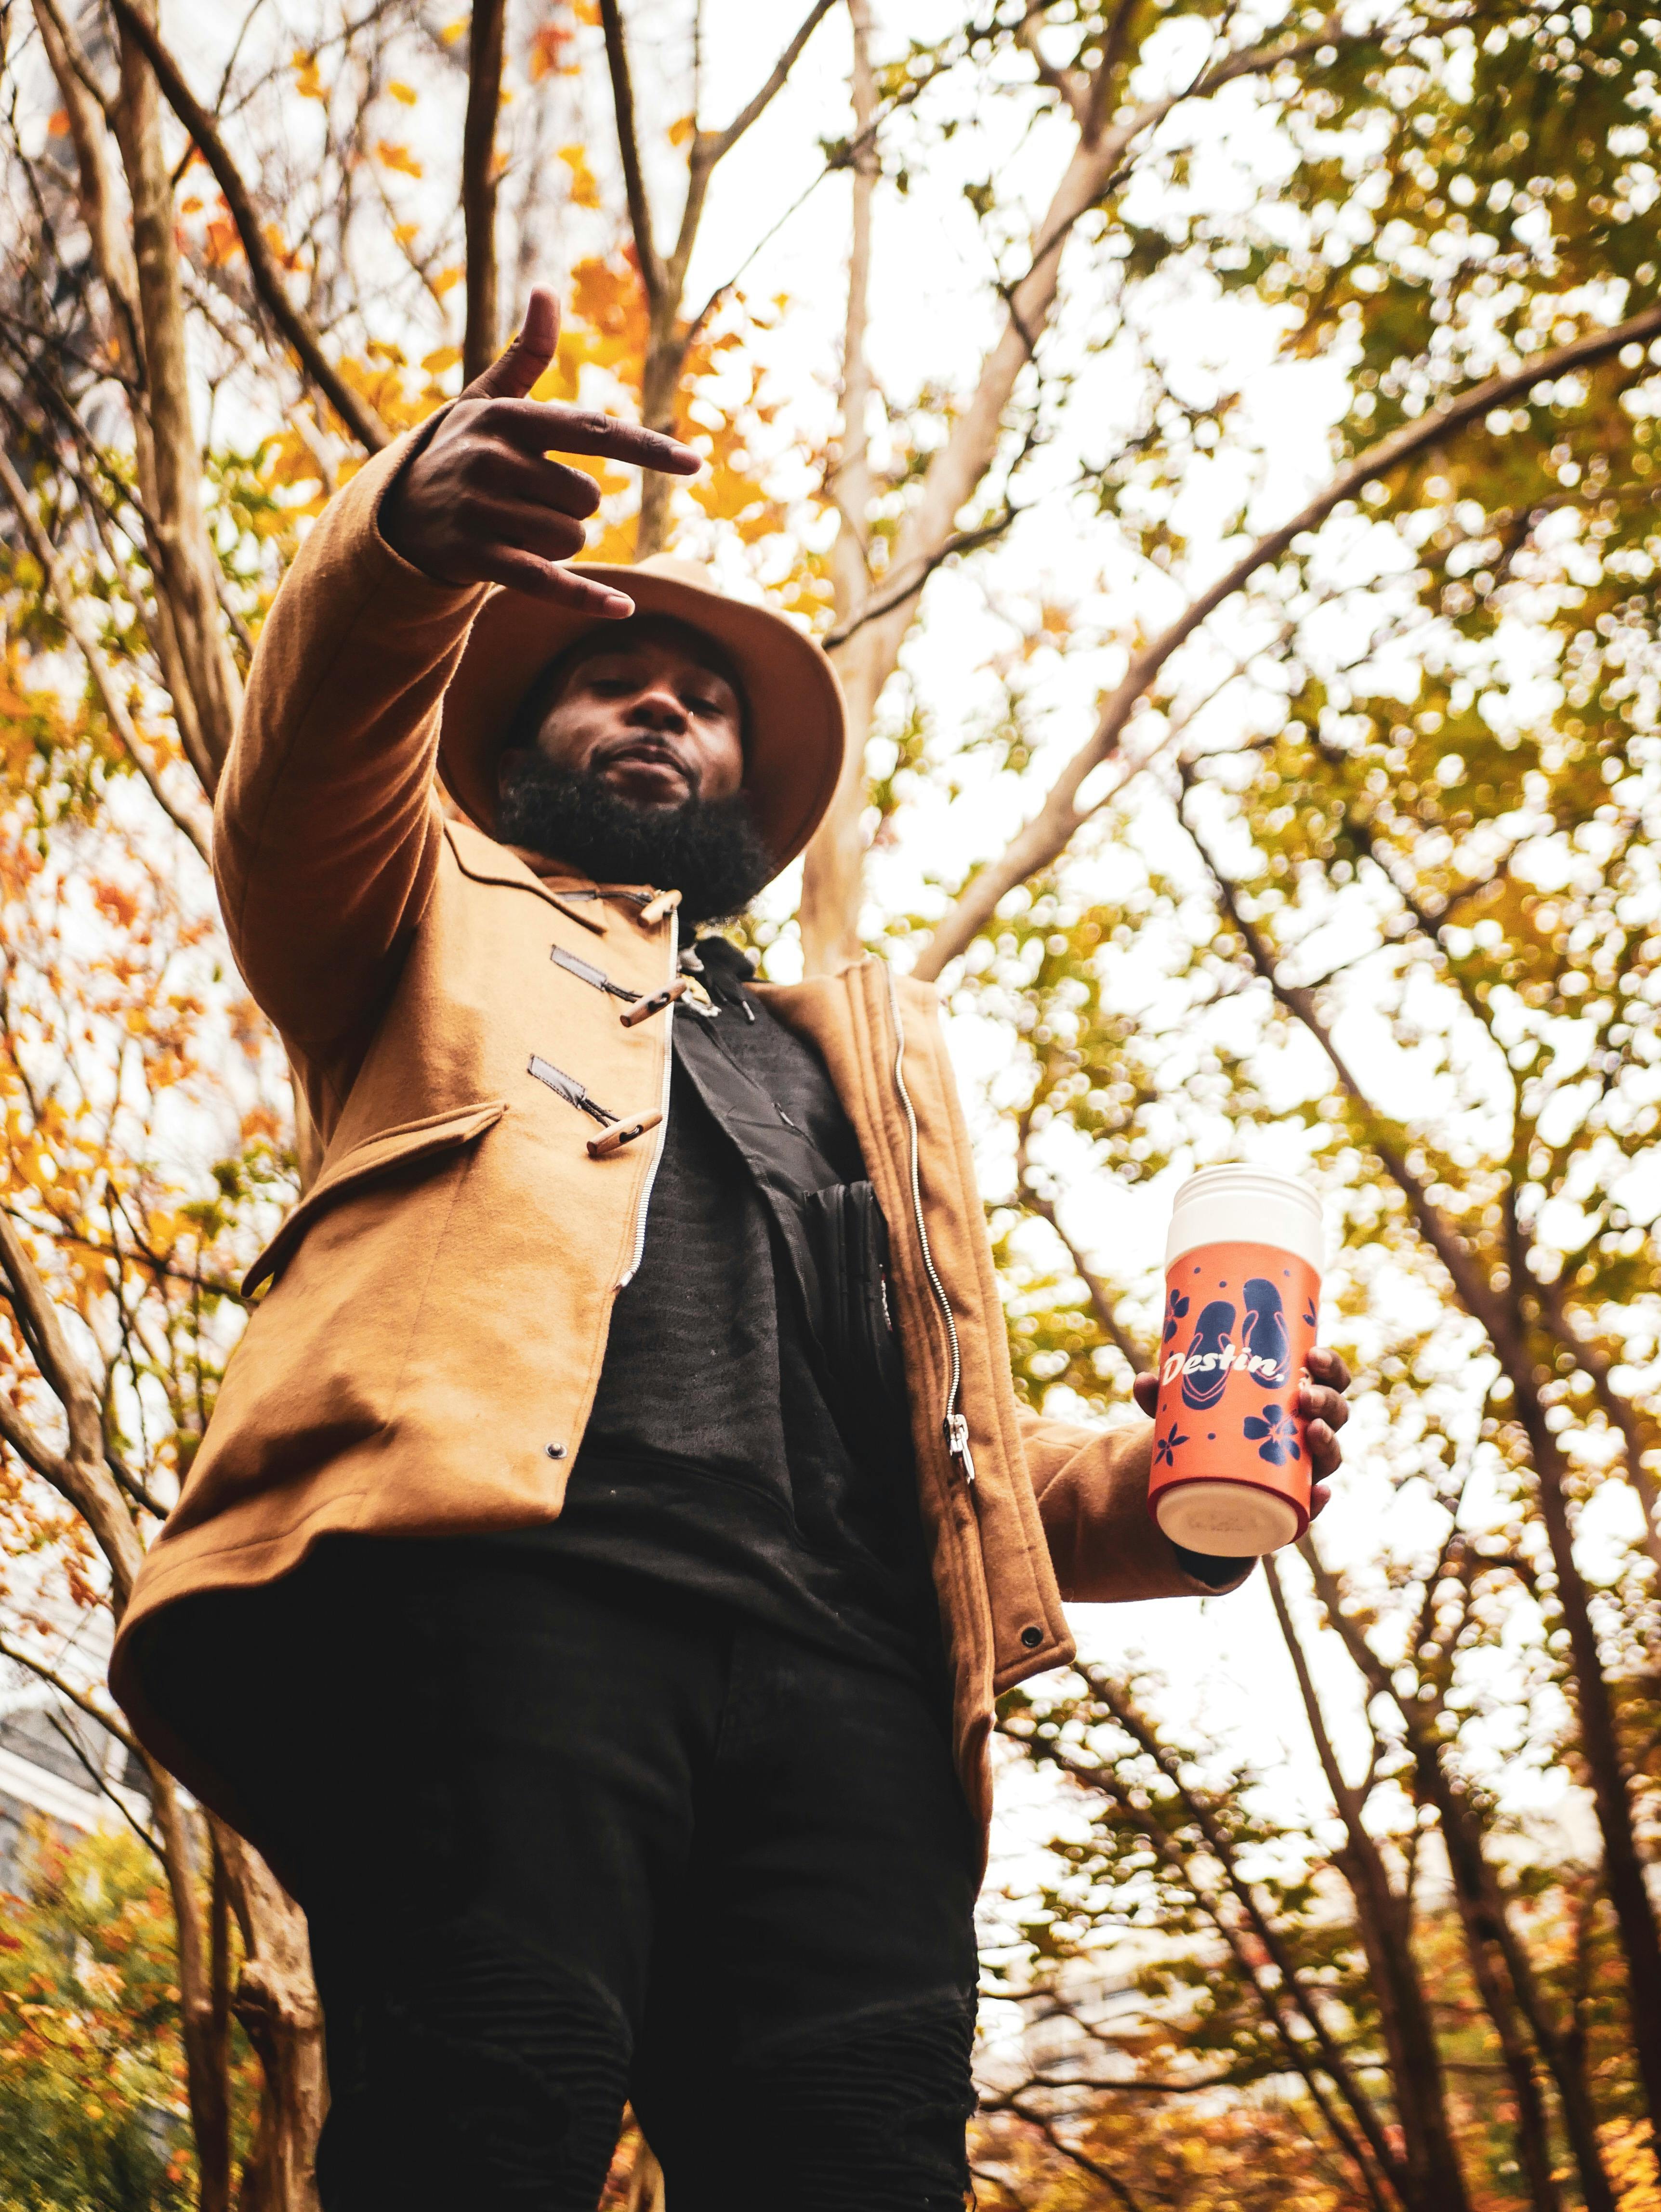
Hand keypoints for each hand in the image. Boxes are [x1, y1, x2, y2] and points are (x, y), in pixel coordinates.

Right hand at [379, 285, 700, 618]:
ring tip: (518, 529)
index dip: (647, 450)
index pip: (593, 432)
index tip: (694, 464)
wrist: (396, 511)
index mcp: (507, 419)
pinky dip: (585, 598)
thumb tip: (546, 291)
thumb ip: (524, 355)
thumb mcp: (486, 399)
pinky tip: (623, 608)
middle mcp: (493, 459)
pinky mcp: (476, 556)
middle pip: (586, 499)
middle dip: (574, 509)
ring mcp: (482, 509)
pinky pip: (546, 580)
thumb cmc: (459, 449)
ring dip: (559, 544)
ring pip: (569, 539)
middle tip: (534, 502)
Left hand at [1132, 1346, 1350, 1521]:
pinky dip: (1319, 1500)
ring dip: (1328, 1441)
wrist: (1211, 1493)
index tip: (1313, 1353)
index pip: (1329, 1380)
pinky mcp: (1292, 1504)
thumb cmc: (1214, 1436)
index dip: (1331, 1366)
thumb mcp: (1193, 1413)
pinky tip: (1319, 1492)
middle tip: (1304, 1394)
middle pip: (1336, 1414)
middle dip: (1327, 1401)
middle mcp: (1310, 1434)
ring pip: (1331, 1456)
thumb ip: (1168, 1400)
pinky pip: (1313, 1505)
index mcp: (1298, 1401)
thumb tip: (1144, 1381)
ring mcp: (1305, 1470)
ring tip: (1312, 1429)